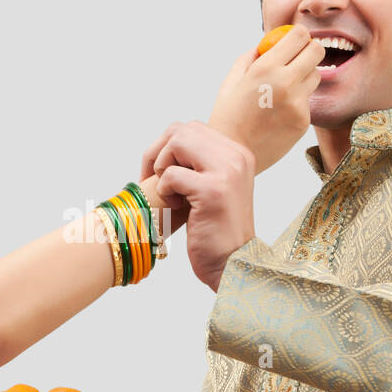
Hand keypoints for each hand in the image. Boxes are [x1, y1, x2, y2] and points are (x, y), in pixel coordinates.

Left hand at [139, 121, 255, 291]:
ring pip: (177, 143)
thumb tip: (167, 144)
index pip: (192, 128)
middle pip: (181, 130)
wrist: (233, 264)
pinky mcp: (213, 191)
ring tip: (168, 191)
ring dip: (161, 167)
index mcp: (238, 153)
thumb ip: (200, 163)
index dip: (167, 147)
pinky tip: (174, 206)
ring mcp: (226, 172)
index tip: (159, 172)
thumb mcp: (214, 187)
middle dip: (158, 153)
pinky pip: (172, 174)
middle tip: (153, 179)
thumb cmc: (216, 230)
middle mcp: (236, 157)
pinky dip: (164, 189)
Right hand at [206, 24, 321, 173]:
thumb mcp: (232, 80)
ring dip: (305, 76)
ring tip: (285, 89)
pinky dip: (298, 102)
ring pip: (316, 76)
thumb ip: (252, 57)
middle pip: (317, 51)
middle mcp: (286, 82)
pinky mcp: (303, 121)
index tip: (294, 41)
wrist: (232, 154)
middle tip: (299, 58)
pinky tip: (279, 113)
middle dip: (310, 50)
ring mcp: (298, 103)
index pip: (300, 35)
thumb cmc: (228, 115)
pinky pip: (308, 101)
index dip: (299, 35)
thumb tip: (269, 43)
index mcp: (266, 67)